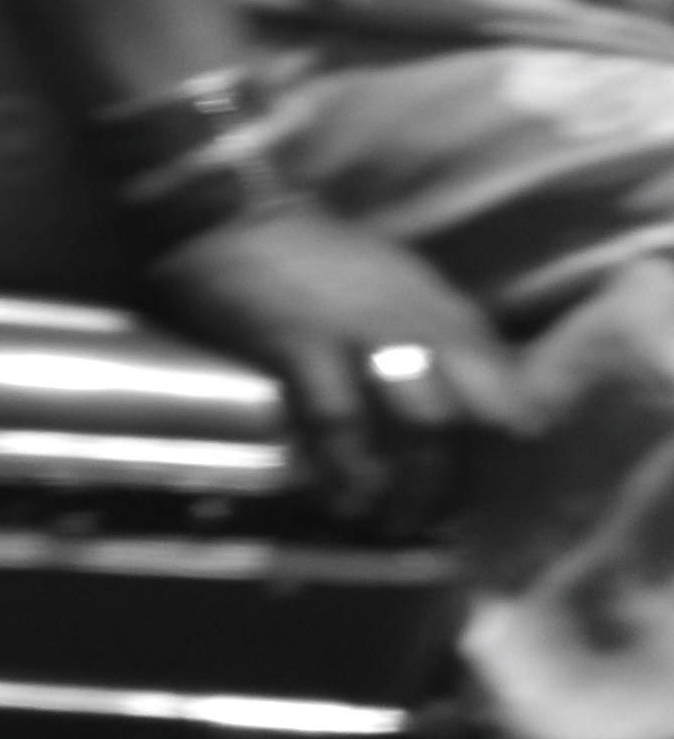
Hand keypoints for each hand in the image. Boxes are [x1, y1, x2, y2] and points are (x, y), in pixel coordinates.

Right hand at [141, 202, 516, 532]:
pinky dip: (344, 469)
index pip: (507, 386)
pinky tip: (341, 498)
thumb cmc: (314, 255)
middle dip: (459, 473)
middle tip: (434, 515)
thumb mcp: (398, 281)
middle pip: (473, 413)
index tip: (487, 484)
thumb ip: (434, 331)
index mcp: (446, 309)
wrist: (230, 219)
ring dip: (409, 484)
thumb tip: (459, 395)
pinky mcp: (304, 347)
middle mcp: (420, 322)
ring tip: (388, 519)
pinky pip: (339, 424)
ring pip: (419, 426)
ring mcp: (364, 334)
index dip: (505, 441)